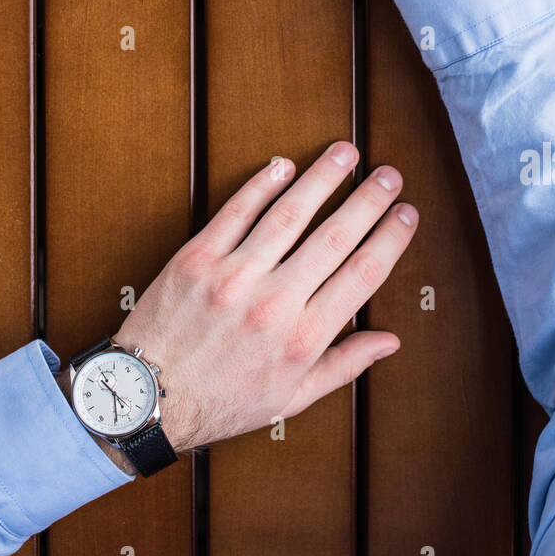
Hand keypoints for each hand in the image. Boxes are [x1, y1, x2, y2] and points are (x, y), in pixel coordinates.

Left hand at [113, 143, 416, 450]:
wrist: (147, 400)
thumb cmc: (220, 403)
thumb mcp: (290, 399)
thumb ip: (343, 365)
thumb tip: (389, 341)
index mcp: (302, 339)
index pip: (362, 275)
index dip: (391, 239)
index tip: (407, 214)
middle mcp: (274, 303)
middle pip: (335, 237)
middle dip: (368, 200)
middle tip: (389, 175)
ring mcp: (234, 276)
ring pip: (289, 214)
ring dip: (322, 178)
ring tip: (346, 152)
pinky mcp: (197, 258)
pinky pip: (236, 211)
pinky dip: (262, 184)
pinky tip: (284, 165)